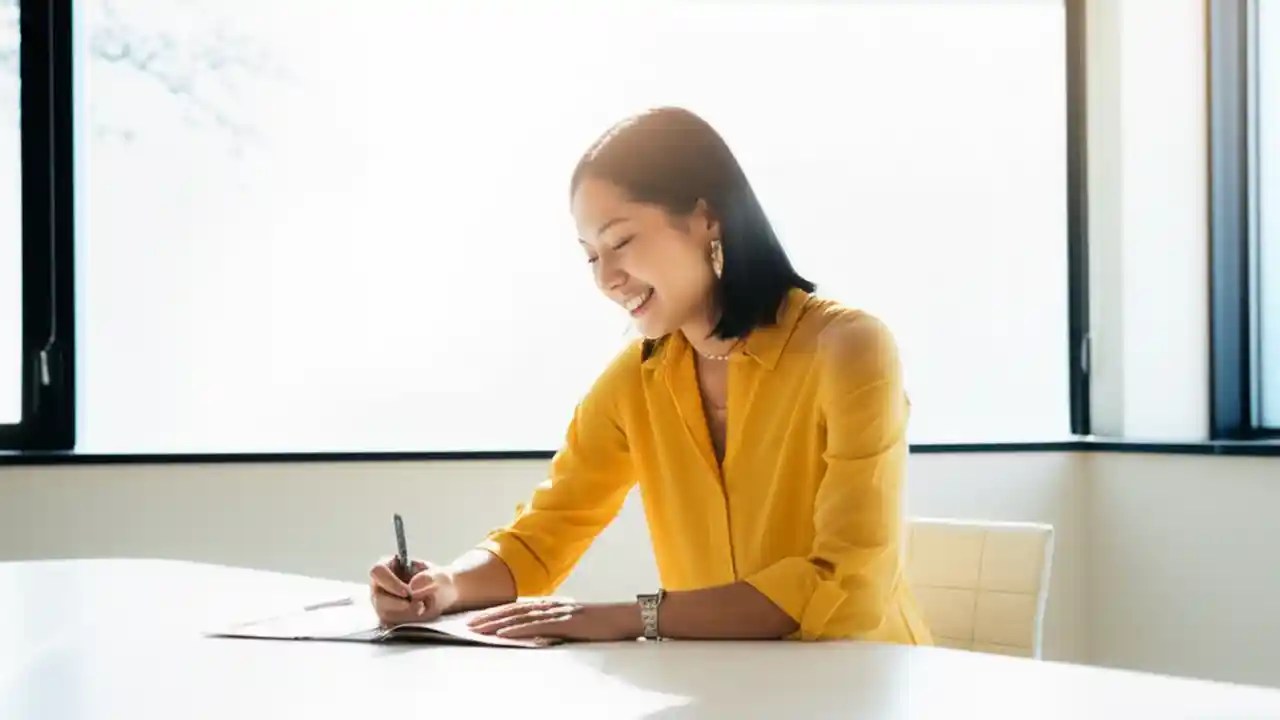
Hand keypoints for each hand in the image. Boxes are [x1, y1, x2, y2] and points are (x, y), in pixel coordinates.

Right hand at [368, 556, 458, 625]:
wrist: (443, 596)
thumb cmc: (439, 581)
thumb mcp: (439, 575)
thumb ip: (429, 578)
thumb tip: (414, 585)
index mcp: (388, 565)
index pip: (378, 572)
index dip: (390, 583)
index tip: (407, 593)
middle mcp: (380, 585)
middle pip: (378, 598)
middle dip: (400, 605)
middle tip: (420, 606)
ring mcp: (381, 602)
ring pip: (385, 613)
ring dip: (406, 614)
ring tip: (423, 608)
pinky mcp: (388, 617)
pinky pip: (392, 624)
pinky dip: (408, 621)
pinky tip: (420, 614)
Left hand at [467, 600, 641, 642]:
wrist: (623, 618)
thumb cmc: (601, 624)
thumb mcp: (572, 622)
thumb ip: (553, 625)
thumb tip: (535, 634)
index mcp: (550, 606)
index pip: (515, 609)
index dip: (494, 612)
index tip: (476, 618)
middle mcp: (550, 607)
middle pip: (511, 611)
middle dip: (487, 617)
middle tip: (466, 624)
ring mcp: (556, 614)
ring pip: (518, 618)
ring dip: (495, 623)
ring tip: (477, 629)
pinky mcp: (564, 624)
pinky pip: (536, 628)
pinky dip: (517, 630)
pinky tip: (503, 635)